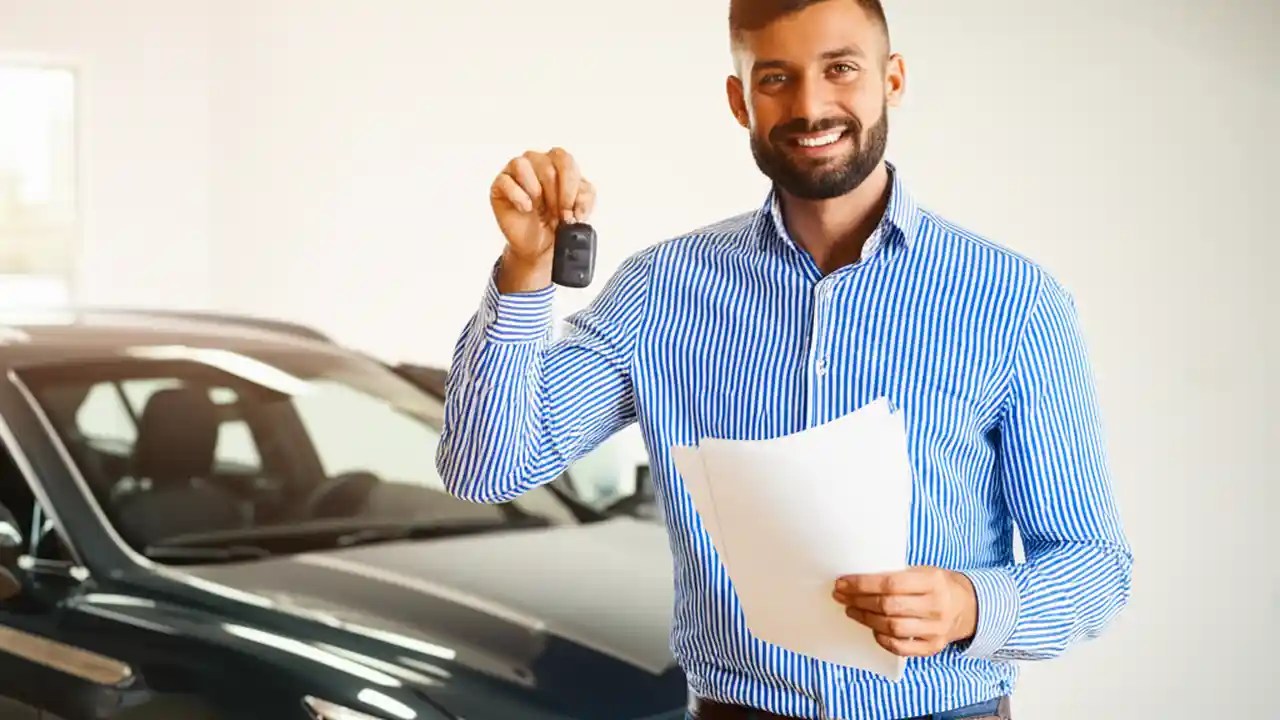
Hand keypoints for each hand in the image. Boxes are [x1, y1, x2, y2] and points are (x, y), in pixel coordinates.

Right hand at [490, 148, 595, 291]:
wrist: (538, 243)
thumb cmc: (556, 220)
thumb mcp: (579, 209)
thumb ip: (585, 199)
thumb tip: (578, 204)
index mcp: (557, 162)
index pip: (566, 161)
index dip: (569, 188)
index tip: (570, 211)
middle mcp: (536, 160)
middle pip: (548, 168)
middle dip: (556, 197)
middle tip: (557, 216)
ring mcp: (516, 170)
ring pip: (524, 167)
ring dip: (536, 194)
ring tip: (540, 210)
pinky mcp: (500, 184)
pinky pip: (506, 181)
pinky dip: (518, 197)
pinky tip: (525, 208)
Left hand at [832, 567, 977, 656]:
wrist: (967, 606)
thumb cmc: (936, 584)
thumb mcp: (923, 570)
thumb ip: (897, 574)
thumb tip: (857, 578)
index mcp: (933, 581)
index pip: (891, 583)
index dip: (862, 584)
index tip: (842, 583)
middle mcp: (936, 606)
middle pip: (889, 607)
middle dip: (859, 601)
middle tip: (841, 596)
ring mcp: (936, 629)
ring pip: (892, 628)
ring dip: (866, 619)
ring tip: (852, 610)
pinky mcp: (933, 647)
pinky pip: (901, 648)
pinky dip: (882, 639)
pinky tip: (872, 628)